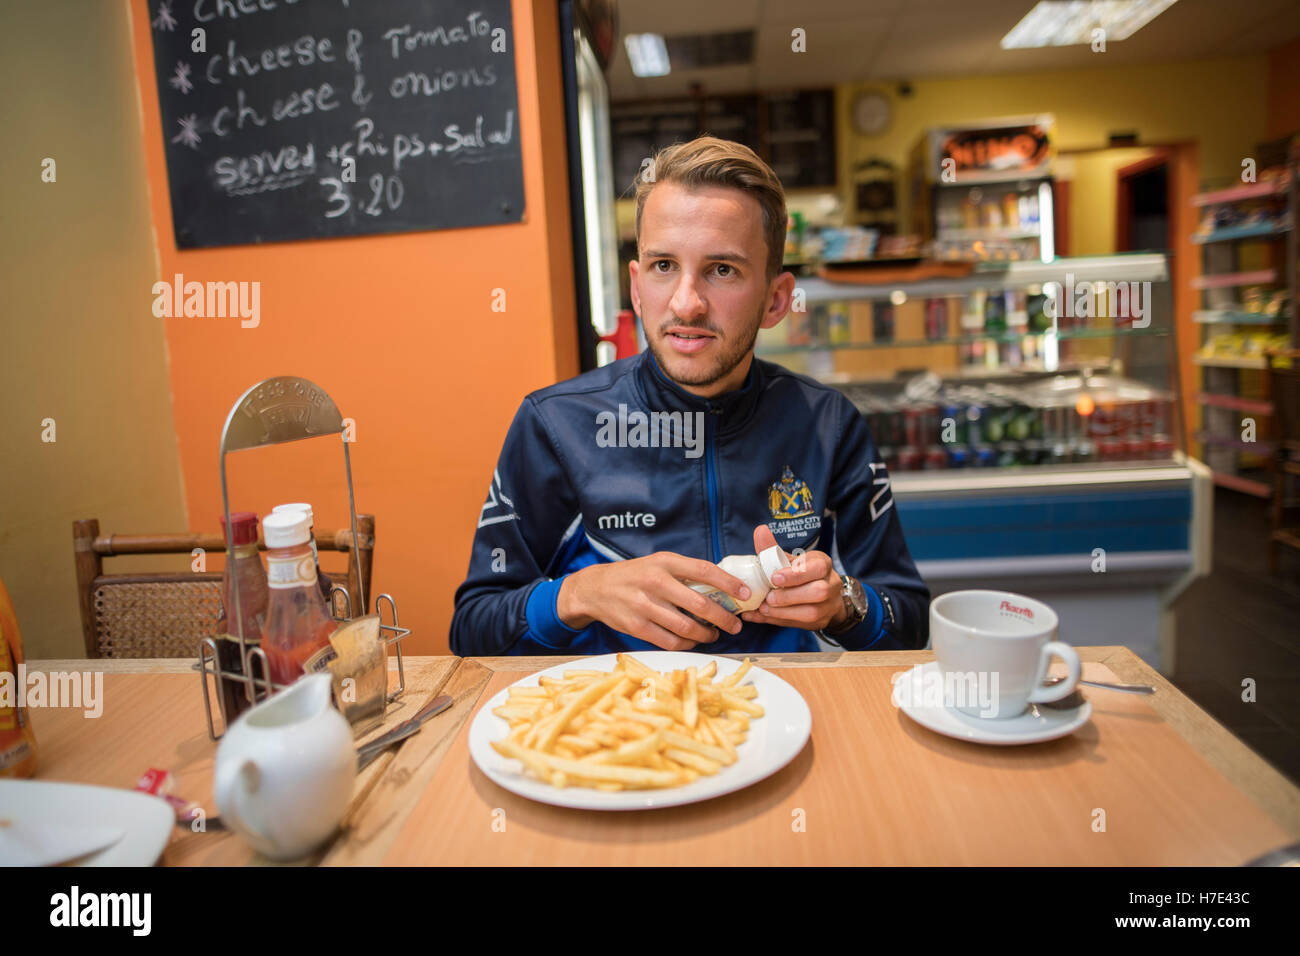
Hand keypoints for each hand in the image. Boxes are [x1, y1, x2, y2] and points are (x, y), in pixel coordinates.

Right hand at [556, 552, 748, 649]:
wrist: (595, 589)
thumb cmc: (635, 575)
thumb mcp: (658, 564)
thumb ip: (685, 572)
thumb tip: (722, 586)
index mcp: (665, 562)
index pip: (704, 570)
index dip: (728, 583)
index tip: (745, 593)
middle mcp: (655, 582)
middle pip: (700, 605)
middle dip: (724, 618)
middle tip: (735, 625)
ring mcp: (645, 606)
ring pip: (687, 627)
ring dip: (707, 634)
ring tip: (715, 634)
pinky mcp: (637, 627)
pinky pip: (670, 641)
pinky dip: (687, 643)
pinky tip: (694, 640)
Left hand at [740, 525, 846, 630]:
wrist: (822, 595)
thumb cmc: (801, 573)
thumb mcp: (791, 560)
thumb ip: (774, 549)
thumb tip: (760, 531)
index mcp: (823, 565)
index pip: (818, 567)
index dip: (796, 574)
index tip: (775, 577)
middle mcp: (831, 585)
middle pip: (818, 592)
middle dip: (790, 596)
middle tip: (769, 597)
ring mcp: (828, 606)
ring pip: (811, 612)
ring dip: (783, 612)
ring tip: (764, 608)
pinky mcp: (820, 622)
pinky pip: (800, 624)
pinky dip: (777, 621)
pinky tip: (760, 616)